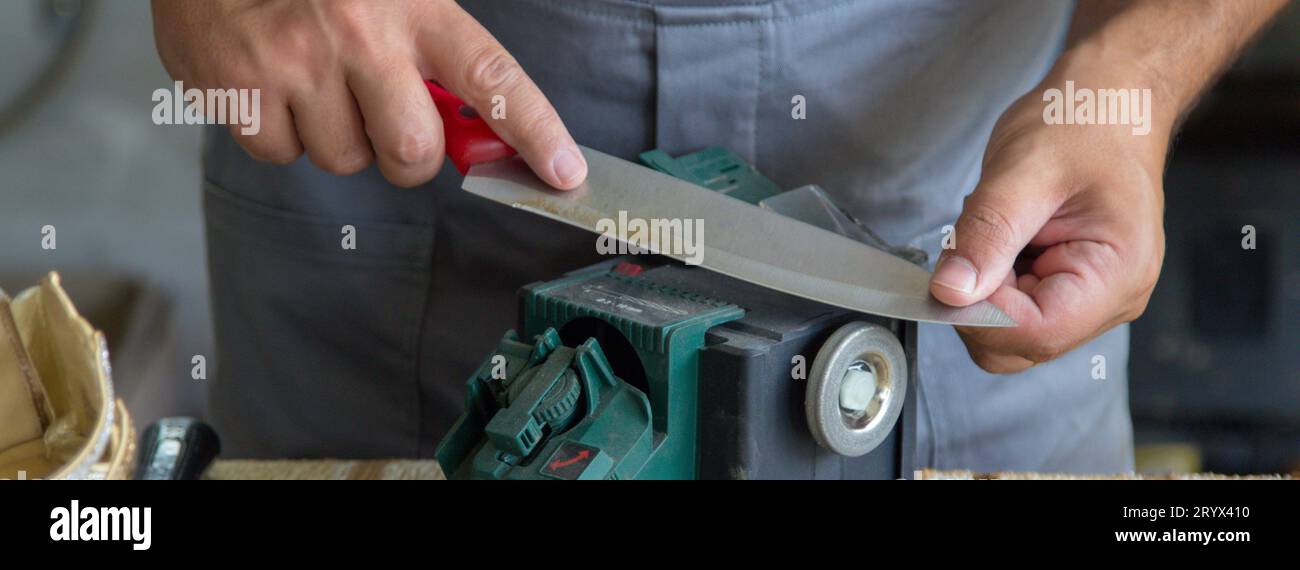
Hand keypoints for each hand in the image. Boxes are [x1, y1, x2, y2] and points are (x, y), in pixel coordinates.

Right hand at [150, 0, 586, 188]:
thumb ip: (434, 51)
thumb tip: (476, 128)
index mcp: (413, 5)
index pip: (492, 77)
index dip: (535, 130)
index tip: (564, 172)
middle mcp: (359, 35)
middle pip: (412, 151)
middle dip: (406, 156)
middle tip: (388, 123)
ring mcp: (295, 64)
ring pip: (344, 159)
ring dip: (337, 136)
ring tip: (313, 79)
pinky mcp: (239, 89)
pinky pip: (280, 155)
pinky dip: (278, 132)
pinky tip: (269, 84)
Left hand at [929, 55, 1167, 372]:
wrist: (1110, 101)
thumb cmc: (1083, 123)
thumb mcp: (1024, 171)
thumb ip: (986, 235)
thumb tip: (949, 293)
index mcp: (1117, 275)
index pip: (1035, 334)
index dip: (981, 314)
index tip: (957, 268)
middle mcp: (1111, 300)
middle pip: (1019, 345)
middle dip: (979, 301)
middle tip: (978, 238)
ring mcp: (1090, 299)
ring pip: (1008, 331)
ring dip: (984, 286)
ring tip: (1002, 227)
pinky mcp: (1068, 289)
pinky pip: (1012, 308)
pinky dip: (991, 277)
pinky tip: (1006, 235)